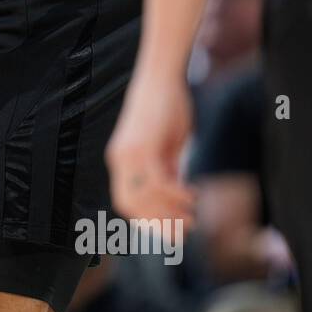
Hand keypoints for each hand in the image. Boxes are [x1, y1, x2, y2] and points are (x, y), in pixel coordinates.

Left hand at [105, 71, 195, 223]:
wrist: (162, 77)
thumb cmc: (166, 107)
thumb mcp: (167, 145)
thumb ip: (167, 168)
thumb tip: (174, 191)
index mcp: (122, 161)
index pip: (126, 202)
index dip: (147, 220)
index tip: (171, 231)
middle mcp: (119, 159)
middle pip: (129, 206)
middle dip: (157, 224)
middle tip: (183, 234)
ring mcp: (128, 154)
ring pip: (142, 198)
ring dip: (168, 214)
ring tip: (191, 219)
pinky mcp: (143, 147)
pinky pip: (156, 182)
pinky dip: (174, 194)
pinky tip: (192, 198)